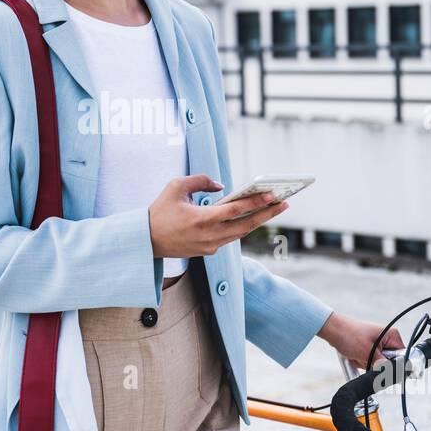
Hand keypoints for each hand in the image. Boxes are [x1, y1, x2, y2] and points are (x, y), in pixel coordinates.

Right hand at [148, 173, 289, 258]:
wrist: (146, 240)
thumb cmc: (159, 211)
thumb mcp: (176, 186)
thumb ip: (200, 180)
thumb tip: (221, 186)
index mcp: (201, 219)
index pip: (236, 210)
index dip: (256, 202)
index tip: (273, 195)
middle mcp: (209, 236)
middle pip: (246, 224)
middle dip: (267, 213)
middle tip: (285, 202)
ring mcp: (210, 246)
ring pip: (241, 232)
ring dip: (258, 220)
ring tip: (274, 208)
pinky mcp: (208, 251)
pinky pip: (231, 237)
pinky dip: (243, 226)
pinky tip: (253, 216)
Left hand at [316, 311, 403, 370]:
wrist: (332, 330)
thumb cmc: (349, 335)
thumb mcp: (367, 353)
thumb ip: (382, 365)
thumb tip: (393, 375)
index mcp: (392, 335)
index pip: (402, 357)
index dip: (393, 366)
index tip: (381, 368)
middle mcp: (387, 339)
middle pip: (389, 362)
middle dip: (375, 365)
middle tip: (364, 358)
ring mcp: (378, 344)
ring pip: (378, 364)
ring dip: (366, 364)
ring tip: (357, 355)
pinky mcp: (370, 348)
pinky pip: (370, 362)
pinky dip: (361, 362)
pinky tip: (354, 356)